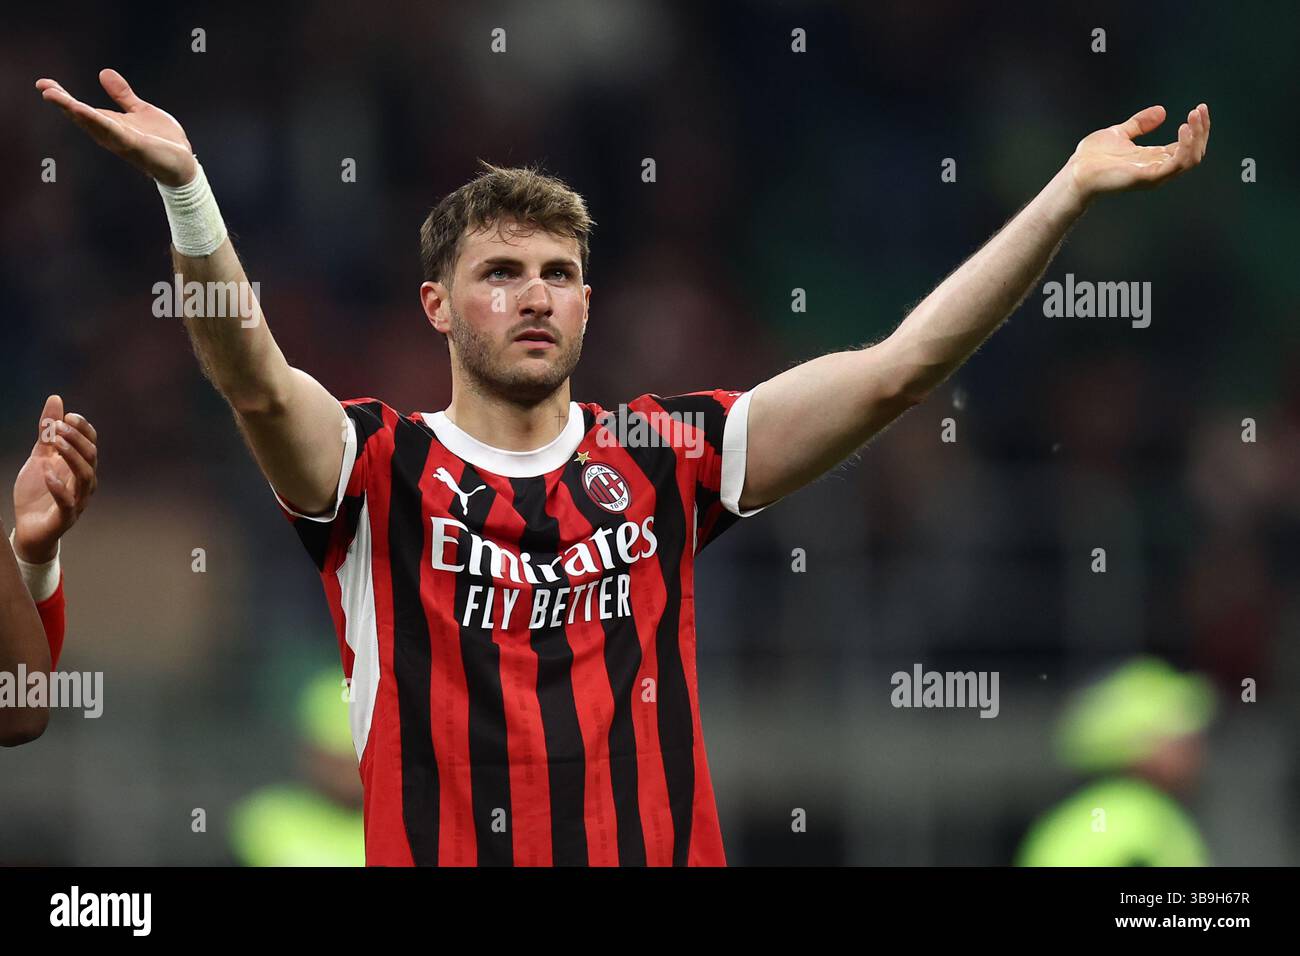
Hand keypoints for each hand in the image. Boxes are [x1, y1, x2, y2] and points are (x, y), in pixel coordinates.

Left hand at [12, 396, 98, 564]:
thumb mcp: (39, 456)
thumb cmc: (38, 492)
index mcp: (80, 467)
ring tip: (55, 442)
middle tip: (58, 427)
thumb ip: (46, 432)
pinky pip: (68, 502)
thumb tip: (56, 399)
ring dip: (72, 456)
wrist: (29, 528)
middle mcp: (84, 483)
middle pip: (91, 457)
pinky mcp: (65, 517)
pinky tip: (48, 472)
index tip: (68, 416)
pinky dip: (58, 487)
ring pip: (85, 476)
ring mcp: (78, 500)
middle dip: (76, 439)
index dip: (84, 429)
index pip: (92, 444)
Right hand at [35, 69, 197, 186]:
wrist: (184, 163)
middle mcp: (111, 134)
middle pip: (81, 117)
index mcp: (110, 125)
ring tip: (55, 97)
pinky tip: (85, 111)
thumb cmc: (162, 140)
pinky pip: (114, 132)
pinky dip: (99, 121)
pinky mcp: (135, 145)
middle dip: (62, 103)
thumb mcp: (139, 110)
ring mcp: (121, 141)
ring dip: (74, 111)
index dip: (63, 97)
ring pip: (93, 124)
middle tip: (43, 87)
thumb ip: (122, 95)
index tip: (44, 84)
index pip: (81, 109)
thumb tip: (104, 72)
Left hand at [1068, 104, 1209, 201]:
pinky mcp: (1148, 177)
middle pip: (1194, 152)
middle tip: (1200, 110)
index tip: (1199, 108)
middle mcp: (1157, 167)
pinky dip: (1186, 147)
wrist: (1076, 171)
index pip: (1186, 145)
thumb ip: (1140, 124)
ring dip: (1198, 137)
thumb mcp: (1120, 133)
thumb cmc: (1092, 157)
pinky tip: (1184, 129)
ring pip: (1191, 159)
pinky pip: (1177, 165)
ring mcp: (1154, 174)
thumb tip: (1161, 111)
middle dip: (1201, 130)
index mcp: (1153, 158)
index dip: (1197, 128)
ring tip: (1193, 118)